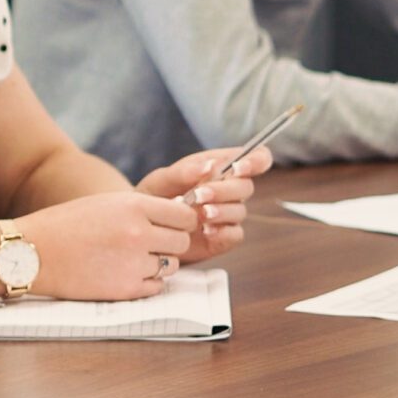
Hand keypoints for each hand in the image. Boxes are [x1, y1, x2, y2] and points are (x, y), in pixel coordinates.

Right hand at [13, 190, 201, 300]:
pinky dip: (145, 282)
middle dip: (169, 243)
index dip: (181, 221)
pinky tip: (122, 273)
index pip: (185, 216)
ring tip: (129, 259)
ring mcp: (134, 264)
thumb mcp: (106, 203)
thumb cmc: (65, 224)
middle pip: (182, 242)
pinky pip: (156, 287)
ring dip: (157, 264)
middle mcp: (139, 234)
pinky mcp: (125, 289)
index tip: (171, 226)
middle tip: (148, 244)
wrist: (30, 253)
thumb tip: (178, 218)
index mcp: (133, 206)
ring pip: (171, 266)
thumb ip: (141, 209)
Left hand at [136, 145, 267, 263]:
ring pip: (240, 211)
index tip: (239, 167)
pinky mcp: (224, 238)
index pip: (255, 158)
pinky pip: (235, 234)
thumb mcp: (162, 180)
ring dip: (221, 211)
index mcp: (219, 167)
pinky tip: (205, 231)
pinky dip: (223, 232)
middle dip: (224, 190)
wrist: (141, 226)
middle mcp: (229, 190)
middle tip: (198, 195)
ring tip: (199, 214)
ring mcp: (228, 215)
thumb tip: (210, 166)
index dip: (255, 160)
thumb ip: (184, 172)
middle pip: (245, 187)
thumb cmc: (153, 197)